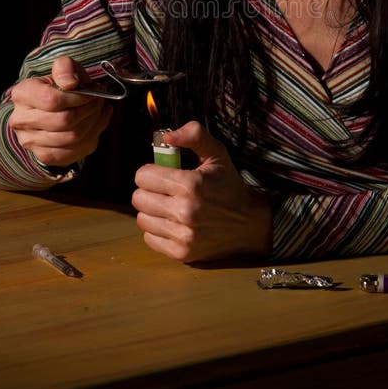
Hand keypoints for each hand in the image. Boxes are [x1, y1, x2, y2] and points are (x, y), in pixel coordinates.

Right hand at [9, 56, 112, 167]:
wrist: (51, 106)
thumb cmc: (59, 85)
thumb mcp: (63, 68)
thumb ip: (65, 67)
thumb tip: (70, 83)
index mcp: (22, 94)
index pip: (52, 100)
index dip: (78, 97)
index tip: (92, 92)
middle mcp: (21, 120)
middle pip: (64, 120)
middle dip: (89, 110)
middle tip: (99, 101)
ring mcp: (30, 140)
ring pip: (72, 137)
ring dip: (93, 122)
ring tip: (98, 110)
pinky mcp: (44, 155)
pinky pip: (75, 151)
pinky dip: (92, 136)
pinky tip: (96, 122)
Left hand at [131, 121, 271, 262]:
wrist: (249, 222)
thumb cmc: (228, 184)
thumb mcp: (216, 153)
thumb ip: (193, 135)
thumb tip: (166, 137)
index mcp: (190, 184)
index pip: (143, 176)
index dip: (150, 172)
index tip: (160, 174)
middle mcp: (185, 211)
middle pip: (138, 198)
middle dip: (148, 191)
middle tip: (164, 190)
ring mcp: (183, 235)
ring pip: (142, 219)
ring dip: (152, 211)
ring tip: (169, 206)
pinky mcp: (182, 253)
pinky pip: (150, 238)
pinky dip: (157, 230)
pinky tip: (172, 222)